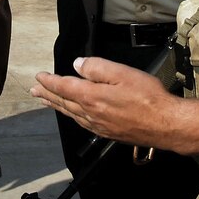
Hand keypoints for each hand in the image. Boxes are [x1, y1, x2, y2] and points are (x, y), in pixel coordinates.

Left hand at [31, 56, 180, 149]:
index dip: (49, 81)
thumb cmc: (148, 97)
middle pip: (63, 102)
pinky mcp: (107, 132)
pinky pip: (81, 122)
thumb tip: (77, 65)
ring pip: (70, 113)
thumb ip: (97, 67)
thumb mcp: (123, 73)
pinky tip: (72, 114)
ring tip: (46, 100)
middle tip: (33, 90)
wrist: (166, 125)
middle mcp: (91, 113)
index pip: (64, 87)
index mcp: (92, 97)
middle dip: (47, 94)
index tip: (39, 76)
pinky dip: (71, 115)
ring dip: (56, 105)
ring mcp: (98, 125)